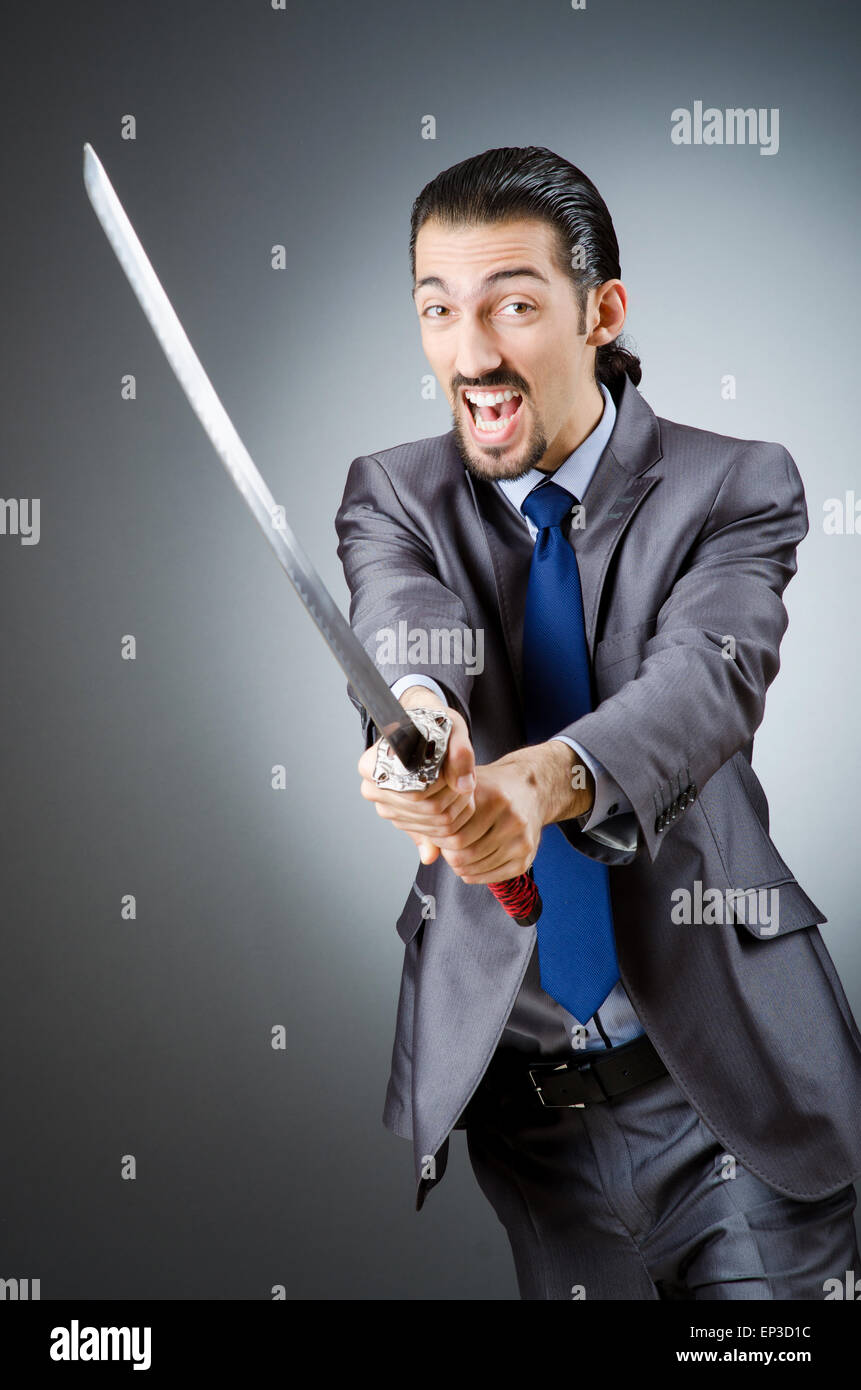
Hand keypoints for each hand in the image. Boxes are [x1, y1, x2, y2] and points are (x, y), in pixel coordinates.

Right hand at [357, 687, 476, 864]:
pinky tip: (455, 799)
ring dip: (456, 808)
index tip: (454, 770)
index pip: (417, 791)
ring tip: (461, 785)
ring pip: (433, 824)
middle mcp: (373, 789)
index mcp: (372, 765)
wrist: (418, 726)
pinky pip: (432, 832)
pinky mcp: (400, 820)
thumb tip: (464, 786)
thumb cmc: (431, 723)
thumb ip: (460, 752)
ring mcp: (386, 808)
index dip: (444, 784)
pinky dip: (452, 819)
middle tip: (464, 779)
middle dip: (454, 796)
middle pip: (426, 809)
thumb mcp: (450, 728)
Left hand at [430, 743, 594, 883]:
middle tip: (445, 847)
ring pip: (476, 868)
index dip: (440, 839)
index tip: (437, 834)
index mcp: (493, 798)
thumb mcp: (467, 788)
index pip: (454, 835)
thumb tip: (426, 854)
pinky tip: (472, 862)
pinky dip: (476, 874)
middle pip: (465, 855)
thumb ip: (442, 813)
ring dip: (461, 866)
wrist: (532, 790)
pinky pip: (492, 878)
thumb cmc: (493, 788)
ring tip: (458, 852)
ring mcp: (521, 841)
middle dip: (449, 854)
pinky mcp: (526, 858)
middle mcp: (511, 819)